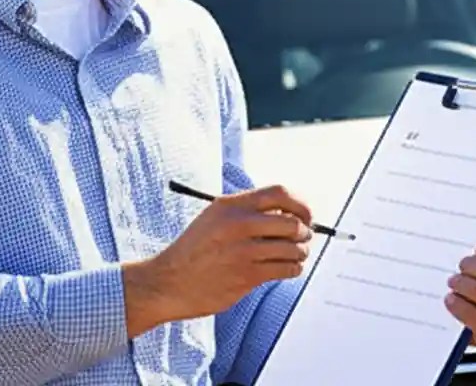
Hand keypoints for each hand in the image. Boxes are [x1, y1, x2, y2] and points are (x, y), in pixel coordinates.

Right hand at [123, 185, 312, 335]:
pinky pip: (286, 269)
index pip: (279, 193)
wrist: (169, 281)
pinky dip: (293, 269)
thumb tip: (288, 214)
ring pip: (293, 248)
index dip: (300, 204)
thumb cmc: (194, 251)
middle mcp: (238, 224)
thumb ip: (247, 212)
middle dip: (304, 232)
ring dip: (300, 253)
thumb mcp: (214, 218)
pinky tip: (286, 269)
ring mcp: (243, 251)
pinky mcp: (247, 276)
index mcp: (230, 205)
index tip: (306, 215)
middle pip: (292, 222)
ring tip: (295, 255)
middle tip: (303, 238)